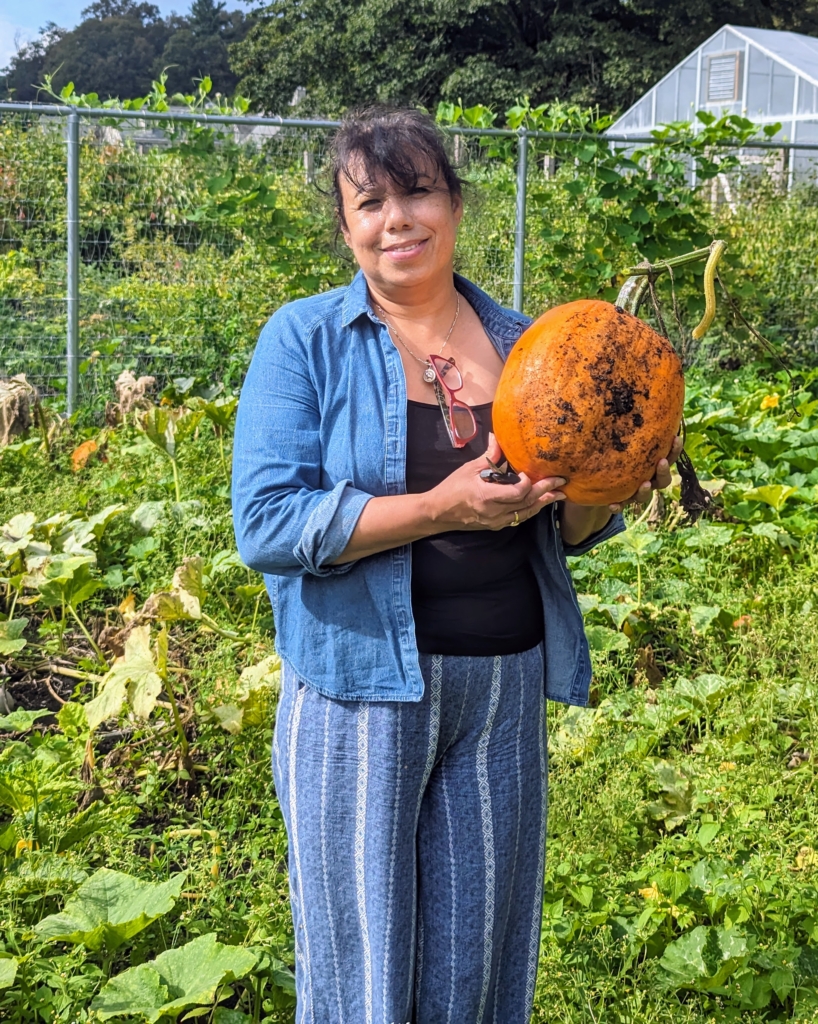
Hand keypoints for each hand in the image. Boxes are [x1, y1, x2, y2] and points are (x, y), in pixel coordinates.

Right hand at [427, 433, 565, 530]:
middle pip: (526, 503)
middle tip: (560, 481)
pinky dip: (531, 510)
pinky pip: (519, 518)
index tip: (531, 472)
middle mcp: (494, 512)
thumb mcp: (469, 469)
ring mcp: (496, 521)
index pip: (517, 493)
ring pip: (526, 513)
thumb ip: (489, 456)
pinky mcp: (496, 525)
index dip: (528, 483)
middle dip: (545, 491)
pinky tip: (541, 503)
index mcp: (486, 496)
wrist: (439, 513)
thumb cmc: (452, 488)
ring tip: (559, 494)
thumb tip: (497, 437)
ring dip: (543, 503)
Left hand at [606, 435, 683, 513]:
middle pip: (662, 480)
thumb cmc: (619, 451)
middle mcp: (649, 481)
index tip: (675, 438)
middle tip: (662, 462)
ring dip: (645, 491)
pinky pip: (621, 506)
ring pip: (644, 495)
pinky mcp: (621, 501)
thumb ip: (628, 429)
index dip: (675, 450)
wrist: (601, 477)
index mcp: (654, 466)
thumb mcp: (624, 440)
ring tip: (644, 485)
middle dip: (664, 472)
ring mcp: (636, 493)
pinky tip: (612, 505)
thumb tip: (627, 393)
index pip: (669, 458)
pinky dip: (618, 506)